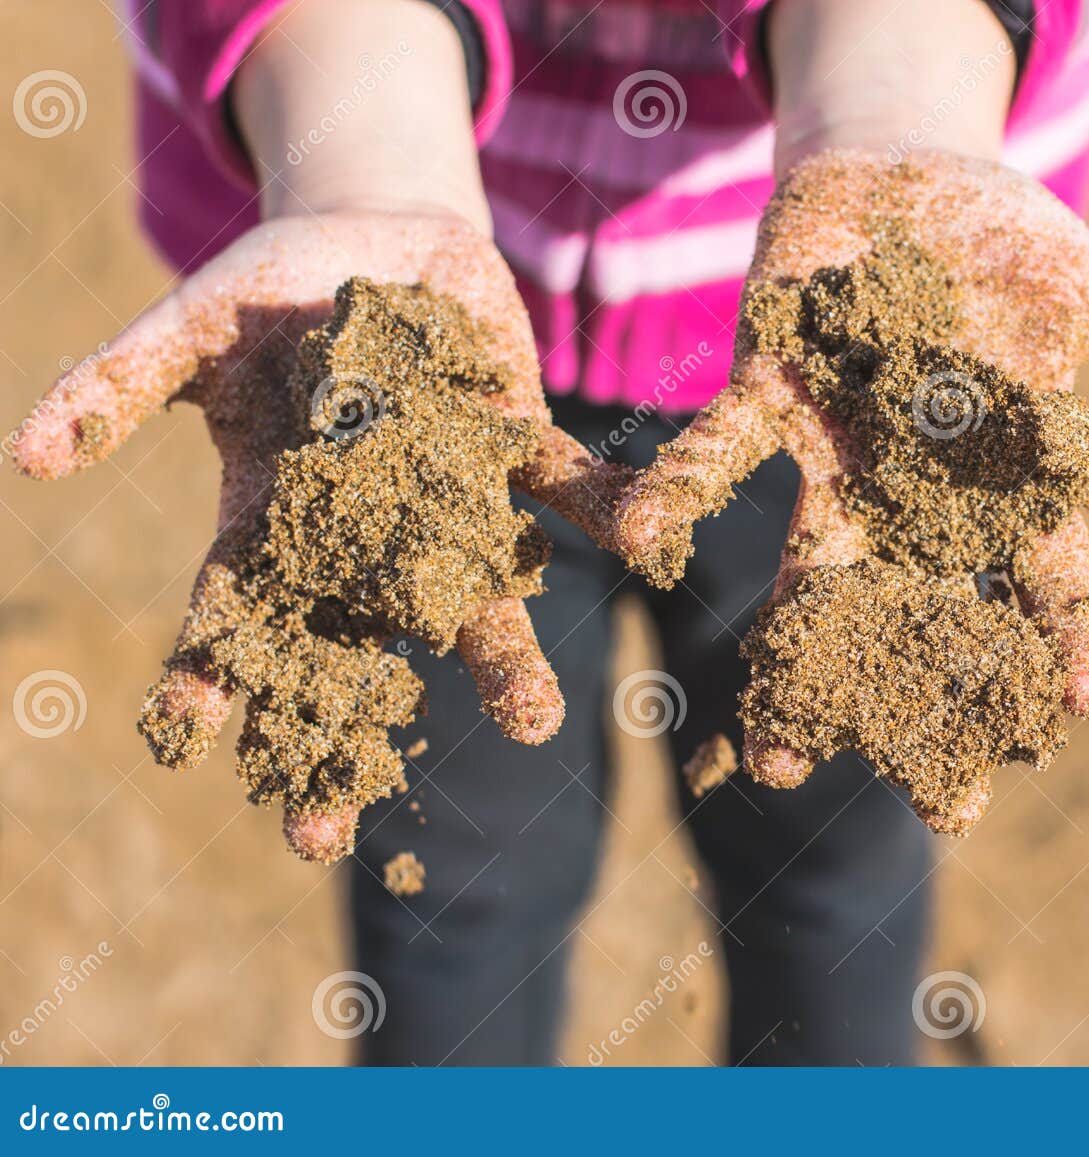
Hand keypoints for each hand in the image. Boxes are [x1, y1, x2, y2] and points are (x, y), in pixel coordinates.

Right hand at [8, 211, 625, 859]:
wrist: (376, 239)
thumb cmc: (269, 289)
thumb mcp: (189, 328)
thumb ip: (119, 385)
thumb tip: (22, 455)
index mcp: (278, 516)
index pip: (238, 611)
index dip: (211, 674)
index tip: (193, 750)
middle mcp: (371, 531)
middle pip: (362, 643)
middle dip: (354, 727)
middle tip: (330, 831)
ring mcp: (451, 496)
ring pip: (478, 589)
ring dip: (505, 655)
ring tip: (535, 721)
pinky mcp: (517, 447)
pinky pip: (566, 490)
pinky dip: (611, 513)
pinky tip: (653, 542)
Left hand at [614, 149, 1088, 829]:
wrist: (907, 184)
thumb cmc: (1017, 254)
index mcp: (1001, 482)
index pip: (1045, 578)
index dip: (1067, 635)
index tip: (1085, 706)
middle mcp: (916, 494)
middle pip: (926, 615)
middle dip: (926, 704)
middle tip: (937, 810)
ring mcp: (836, 456)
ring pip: (814, 570)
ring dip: (794, 654)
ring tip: (777, 749)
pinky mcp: (765, 399)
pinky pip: (716, 455)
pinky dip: (681, 496)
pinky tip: (642, 547)